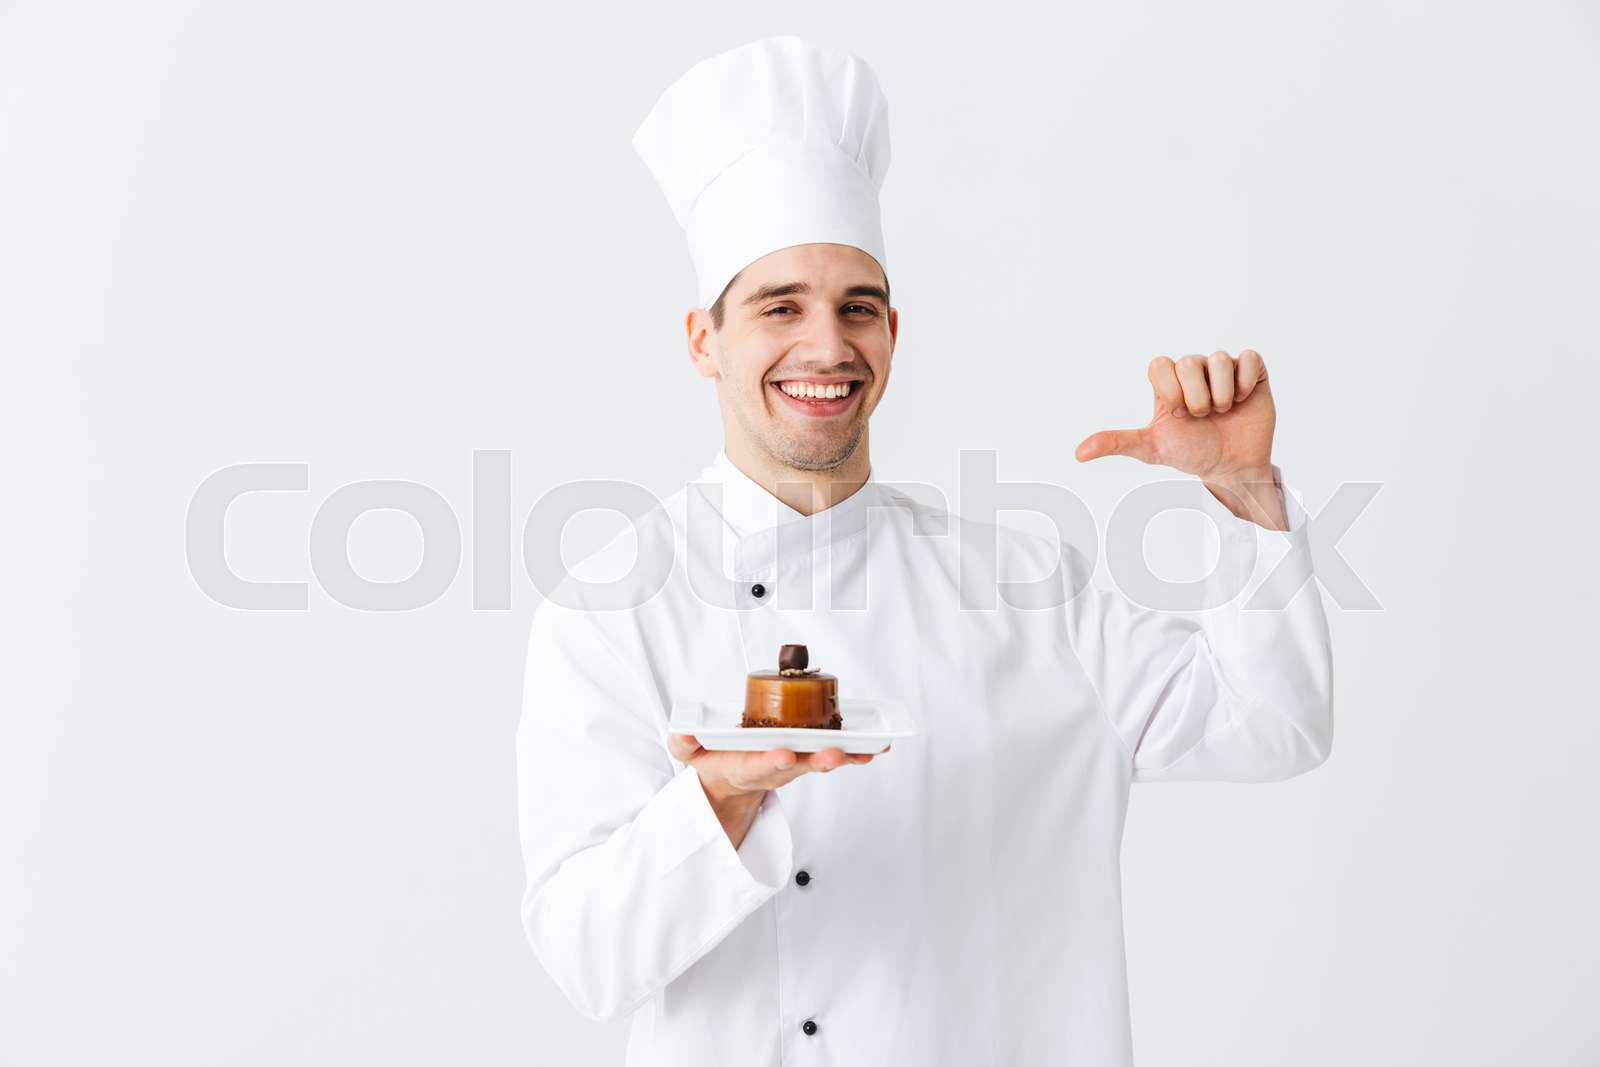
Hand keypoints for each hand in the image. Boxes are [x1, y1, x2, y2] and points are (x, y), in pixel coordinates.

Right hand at [667, 732, 889, 849]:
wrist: (731, 783)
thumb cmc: (716, 762)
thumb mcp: (691, 756)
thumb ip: (684, 744)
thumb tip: (682, 732)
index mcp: (746, 767)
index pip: (758, 766)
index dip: (772, 762)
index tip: (784, 756)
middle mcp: (775, 769)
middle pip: (798, 767)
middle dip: (817, 761)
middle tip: (836, 755)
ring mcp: (794, 766)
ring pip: (819, 761)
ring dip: (844, 757)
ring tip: (866, 751)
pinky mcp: (806, 760)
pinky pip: (833, 755)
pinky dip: (854, 753)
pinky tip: (875, 748)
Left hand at [1073, 349, 1274, 480]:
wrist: (1232, 467)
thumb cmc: (1191, 453)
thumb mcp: (1152, 449)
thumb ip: (1117, 443)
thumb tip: (1078, 454)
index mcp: (1168, 384)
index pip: (1159, 364)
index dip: (1170, 390)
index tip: (1177, 415)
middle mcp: (1194, 371)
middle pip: (1189, 362)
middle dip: (1197, 398)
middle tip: (1202, 416)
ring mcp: (1222, 370)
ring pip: (1219, 359)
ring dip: (1222, 394)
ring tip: (1223, 411)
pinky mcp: (1251, 371)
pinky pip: (1249, 359)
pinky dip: (1245, 383)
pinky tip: (1242, 400)